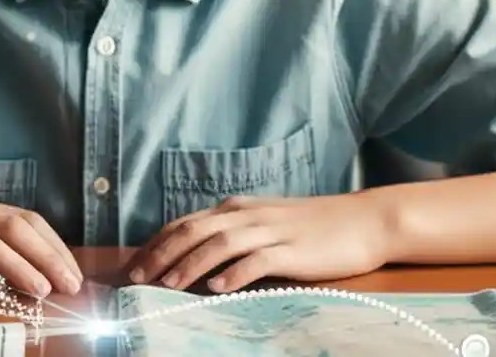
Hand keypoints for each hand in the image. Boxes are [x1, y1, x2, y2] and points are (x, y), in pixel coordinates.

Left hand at [123, 193, 392, 291]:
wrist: (364, 221)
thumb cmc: (312, 227)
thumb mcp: (264, 223)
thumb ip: (232, 234)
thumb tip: (193, 254)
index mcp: (236, 208)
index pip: (184, 223)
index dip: (155, 244)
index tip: (132, 266)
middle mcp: (247, 215)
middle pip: (194, 230)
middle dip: (161, 254)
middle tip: (137, 278)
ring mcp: (270, 230)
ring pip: (220, 243)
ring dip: (190, 263)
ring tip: (167, 284)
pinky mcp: (292, 249)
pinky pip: (257, 260)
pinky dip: (234, 273)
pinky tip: (217, 288)